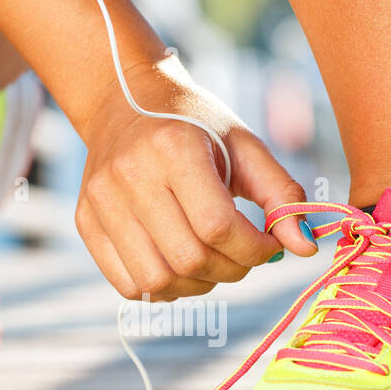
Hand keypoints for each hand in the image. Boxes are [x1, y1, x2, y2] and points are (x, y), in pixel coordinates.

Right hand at [76, 57, 315, 300]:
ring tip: (212, 263)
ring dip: (197, 286)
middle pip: (188, 259)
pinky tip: (179, 266)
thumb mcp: (244, 146)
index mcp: (173, 147)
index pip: (218, 227)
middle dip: (230, 270)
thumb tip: (305, 247)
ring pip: (156, 281)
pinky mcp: (86, 222)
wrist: (125, 100)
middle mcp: (129, 174)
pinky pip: (128, 285)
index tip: (268, 244)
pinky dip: (162, 289)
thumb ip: (281, 195)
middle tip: (243, 255)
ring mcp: (101, 201)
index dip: (253, 250)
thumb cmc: (195, 124)